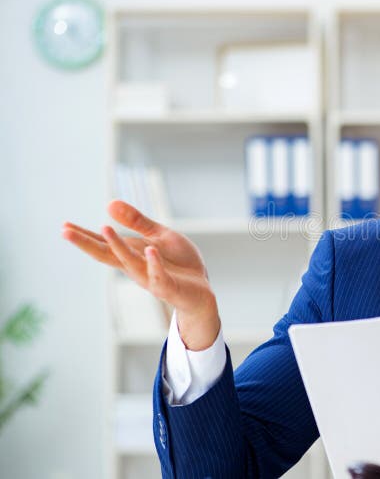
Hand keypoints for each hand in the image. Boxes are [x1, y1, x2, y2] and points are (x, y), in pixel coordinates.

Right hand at [62, 200, 219, 349]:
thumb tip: (109, 203)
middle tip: (65, 231)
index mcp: (132, 254)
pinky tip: (149, 250)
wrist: (201, 290)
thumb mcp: (159, 236)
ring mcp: (150, 278)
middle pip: (107, 255)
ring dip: (118, 246)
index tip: (64, 226)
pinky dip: (154, 264)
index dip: (85, 236)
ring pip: (130, 263)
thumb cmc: (179, 263)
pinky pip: (159, 276)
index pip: (104, 244)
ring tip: (105, 228)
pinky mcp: (169, 287)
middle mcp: (135, 267)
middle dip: (87, 243)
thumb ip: (137, 222)